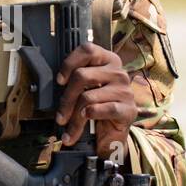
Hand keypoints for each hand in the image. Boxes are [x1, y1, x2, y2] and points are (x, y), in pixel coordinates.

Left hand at [53, 42, 136, 158]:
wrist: (112, 135)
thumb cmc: (96, 108)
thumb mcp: (86, 89)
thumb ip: (76, 79)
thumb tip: (57, 80)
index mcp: (108, 61)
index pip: (87, 50)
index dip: (69, 63)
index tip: (60, 81)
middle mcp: (118, 72)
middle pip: (82, 76)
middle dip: (66, 99)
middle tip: (60, 117)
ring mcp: (125, 90)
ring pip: (88, 97)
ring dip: (74, 117)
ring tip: (68, 129)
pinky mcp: (128, 109)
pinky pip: (101, 109)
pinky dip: (89, 116)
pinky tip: (85, 120)